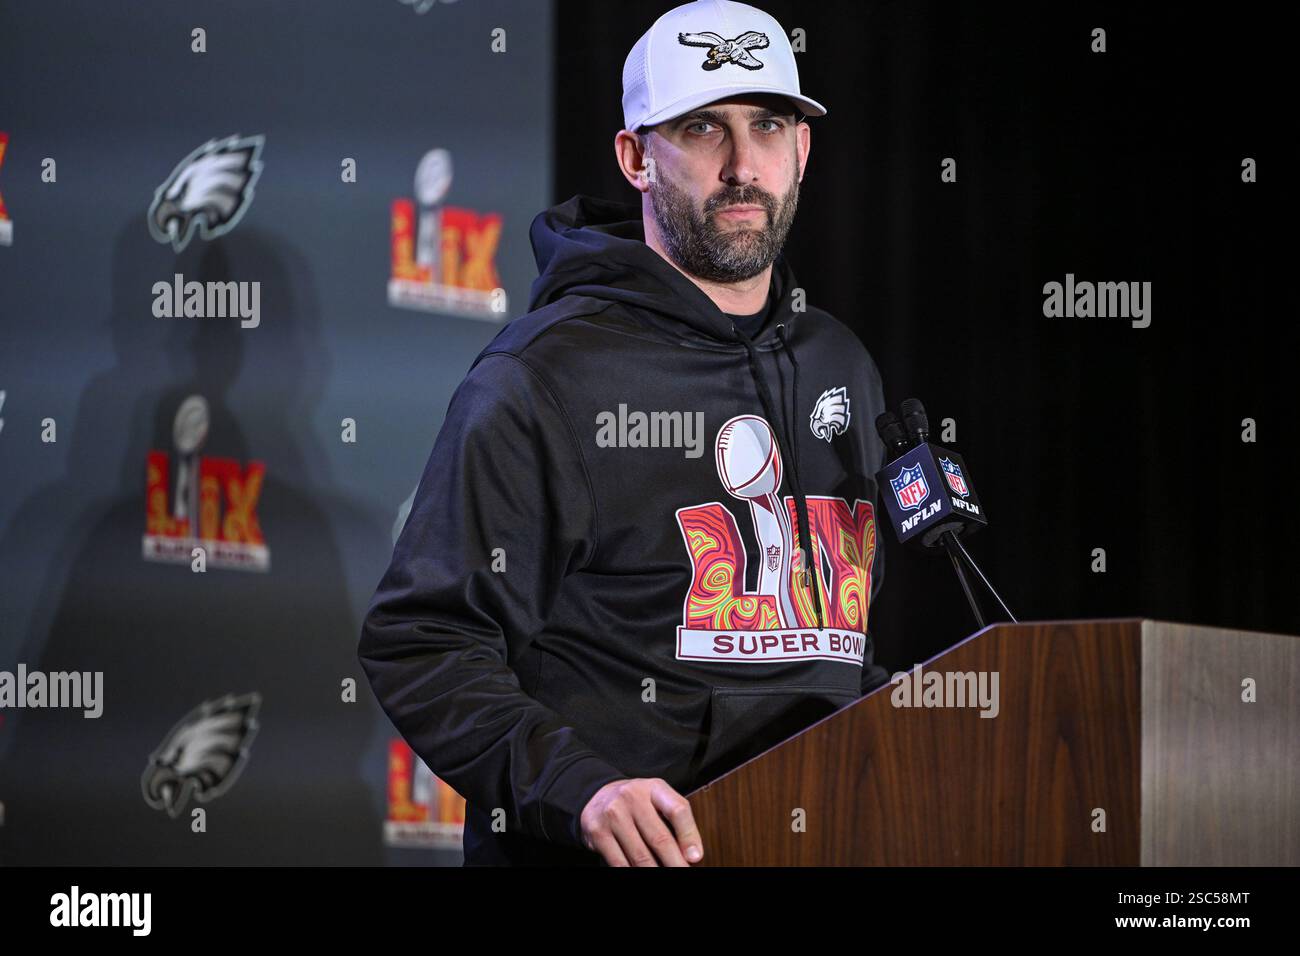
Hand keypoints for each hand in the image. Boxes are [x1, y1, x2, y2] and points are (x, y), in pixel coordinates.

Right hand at [579, 778, 703, 866]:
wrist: (597, 795)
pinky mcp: (598, 832)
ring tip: (663, 877)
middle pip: (660, 838)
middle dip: (675, 863)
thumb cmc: (636, 802)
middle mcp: (632, 797)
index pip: (677, 809)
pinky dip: (633, 873)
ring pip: (640, 855)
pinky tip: (641, 874)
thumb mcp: (657, 799)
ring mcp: (613, 815)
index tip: (695, 858)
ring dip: (655, 872)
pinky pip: (619, 863)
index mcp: (654, 787)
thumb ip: (675, 821)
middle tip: (683, 874)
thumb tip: (692, 855)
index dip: (689, 836)